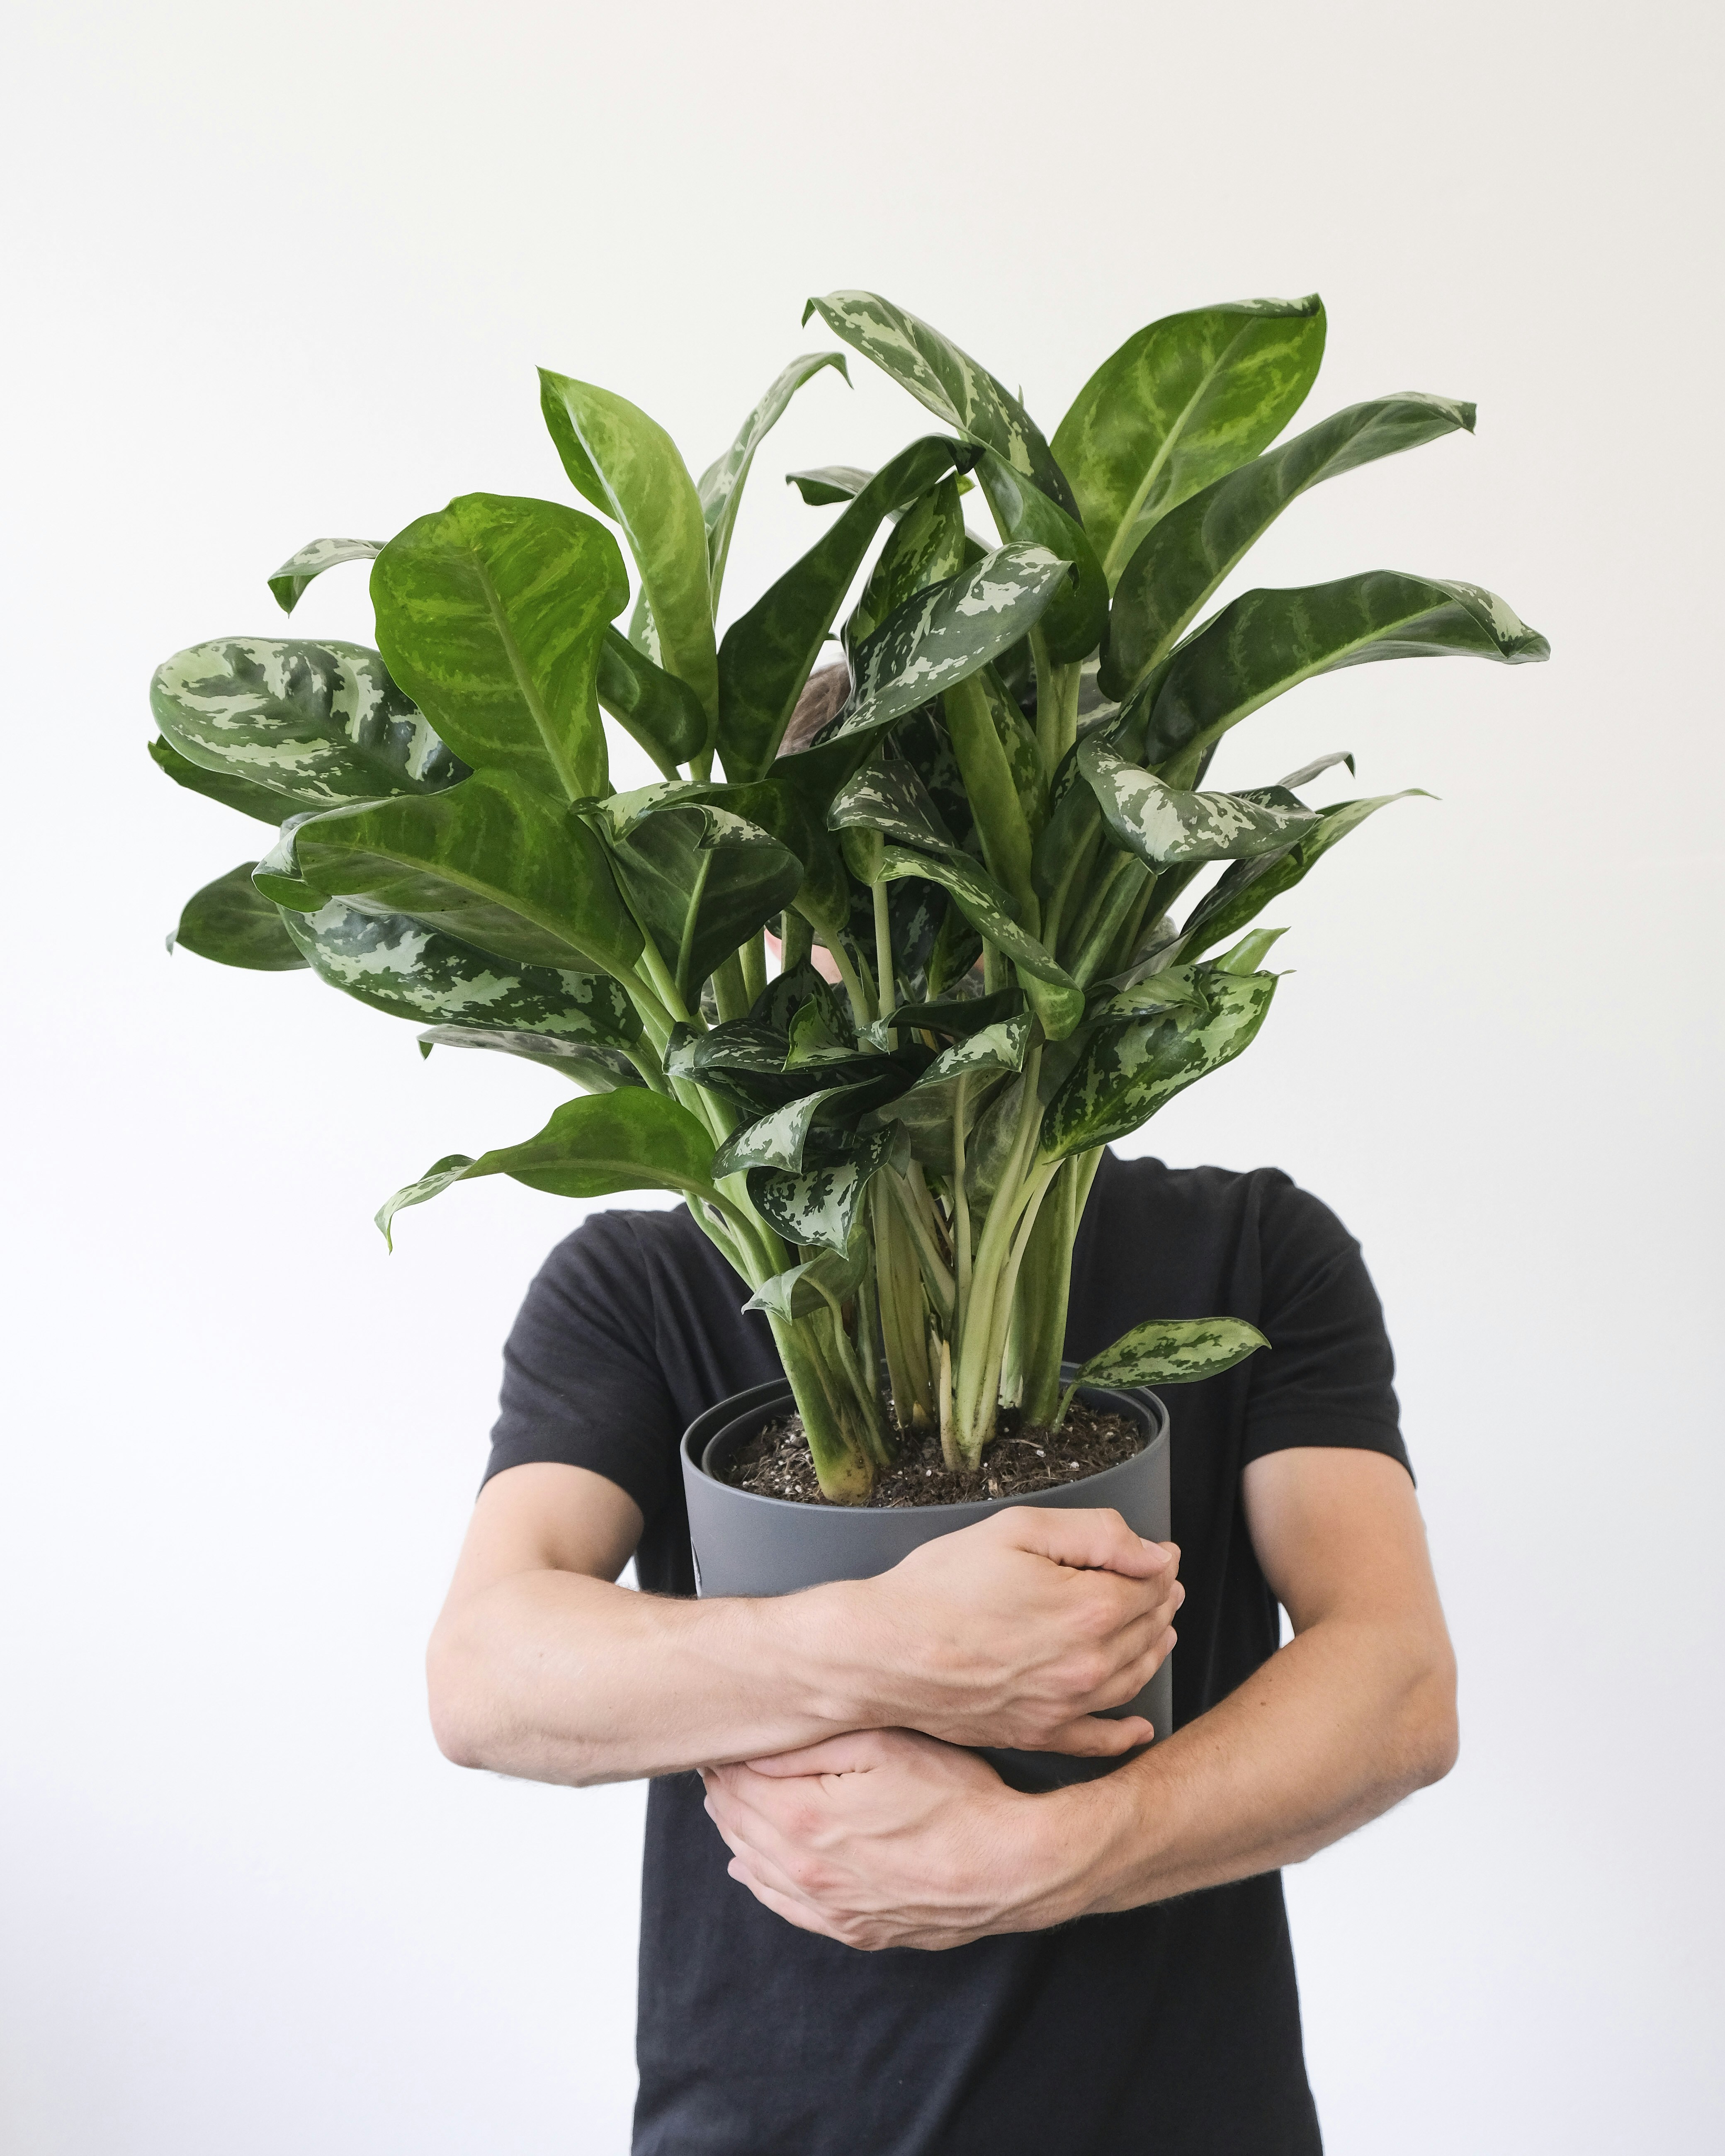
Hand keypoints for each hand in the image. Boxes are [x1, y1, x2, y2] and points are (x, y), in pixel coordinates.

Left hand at [703, 1729, 1086, 1950]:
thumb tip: (754, 1748)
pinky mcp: (855, 1930)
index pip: (737, 1786)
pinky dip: (760, 1884)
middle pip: (739, 1826)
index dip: (723, 1759)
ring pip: (756, 1867)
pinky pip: (787, 1909)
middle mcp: (807, 1872)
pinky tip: (747, 1868)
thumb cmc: (957, 1798)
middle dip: (723, 1792)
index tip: (719, 1739)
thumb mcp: (884, 1746)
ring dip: (736, 1832)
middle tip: (716, 1763)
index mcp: (805, 1820)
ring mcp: (830, 1908)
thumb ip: (811, 1747)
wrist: (1011, 1867)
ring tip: (727, 1801)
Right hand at [845, 1508, 1181, 1755]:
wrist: (884, 1652)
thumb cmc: (940, 1587)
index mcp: (1089, 1610)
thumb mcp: (1017, 1529)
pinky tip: (1140, 1727)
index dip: (1159, 1566)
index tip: (1157, 1556)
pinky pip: (1098, 1741)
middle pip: (1149, 1630)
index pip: (1152, 1586)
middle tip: (1158, 1585)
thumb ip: (1097, 1535)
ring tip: (1157, 1628)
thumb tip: (1156, 1555)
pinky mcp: (1038, 1733)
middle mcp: (1087, 1666)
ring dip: (1153, 1650)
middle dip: (1160, 1602)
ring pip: (1133, 1678)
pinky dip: (1126, 1733)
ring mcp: (1065, 1707)